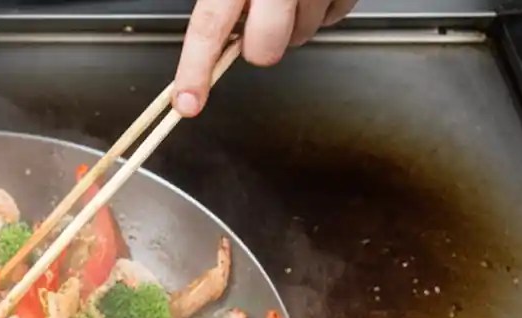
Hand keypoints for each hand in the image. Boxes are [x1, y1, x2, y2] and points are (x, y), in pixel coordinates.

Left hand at [173, 0, 356, 116]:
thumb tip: (211, 37)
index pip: (210, 26)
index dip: (196, 69)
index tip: (187, 103)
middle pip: (264, 49)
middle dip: (257, 48)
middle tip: (255, 24)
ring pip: (302, 36)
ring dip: (291, 26)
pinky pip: (334, 17)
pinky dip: (320, 11)